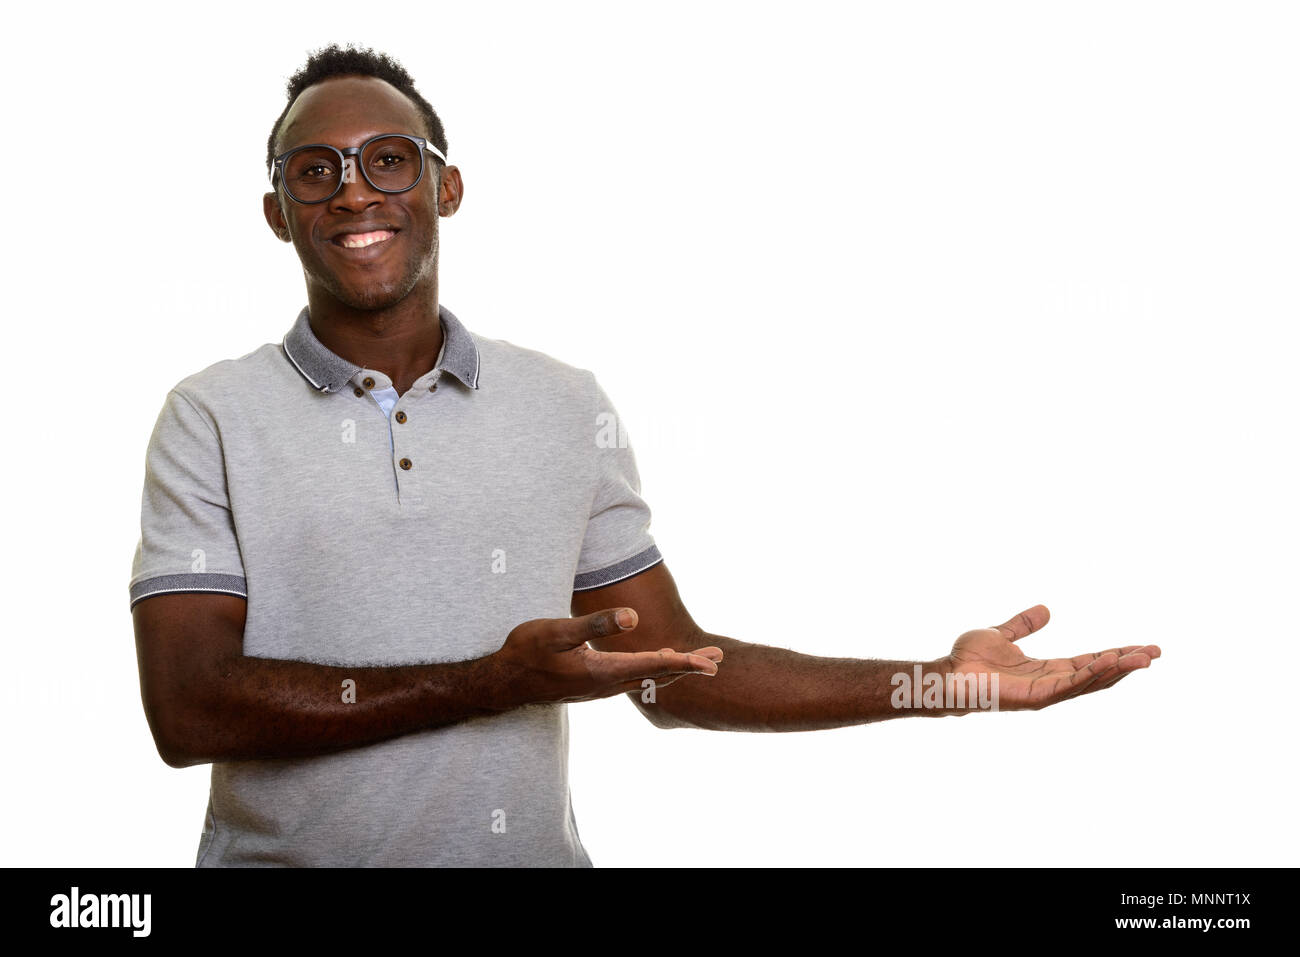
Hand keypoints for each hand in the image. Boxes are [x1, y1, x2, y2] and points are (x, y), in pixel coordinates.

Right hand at [491, 607, 722, 706]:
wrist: (504, 683)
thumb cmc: (526, 652)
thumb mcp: (557, 631)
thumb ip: (595, 624)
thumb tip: (633, 617)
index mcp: (604, 671)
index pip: (654, 666)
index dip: (685, 661)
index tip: (712, 662)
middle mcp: (608, 684)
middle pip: (658, 676)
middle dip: (689, 667)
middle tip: (718, 658)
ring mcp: (600, 688)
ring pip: (647, 679)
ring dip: (673, 669)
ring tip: (698, 660)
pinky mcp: (593, 685)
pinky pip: (634, 680)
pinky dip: (653, 671)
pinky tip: (657, 661)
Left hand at [937, 605, 1159, 711]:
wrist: (946, 674)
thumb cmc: (968, 659)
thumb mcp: (1002, 634)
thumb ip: (1023, 624)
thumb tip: (1046, 609)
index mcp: (1047, 669)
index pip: (1090, 661)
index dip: (1115, 654)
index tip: (1142, 646)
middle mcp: (1051, 683)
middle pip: (1098, 674)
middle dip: (1127, 664)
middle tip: (1156, 652)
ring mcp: (1045, 693)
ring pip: (1090, 682)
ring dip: (1118, 669)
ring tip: (1144, 657)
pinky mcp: (1036, 698)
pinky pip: (1070, 685)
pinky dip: (1091, 674)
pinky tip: (1110, 661)